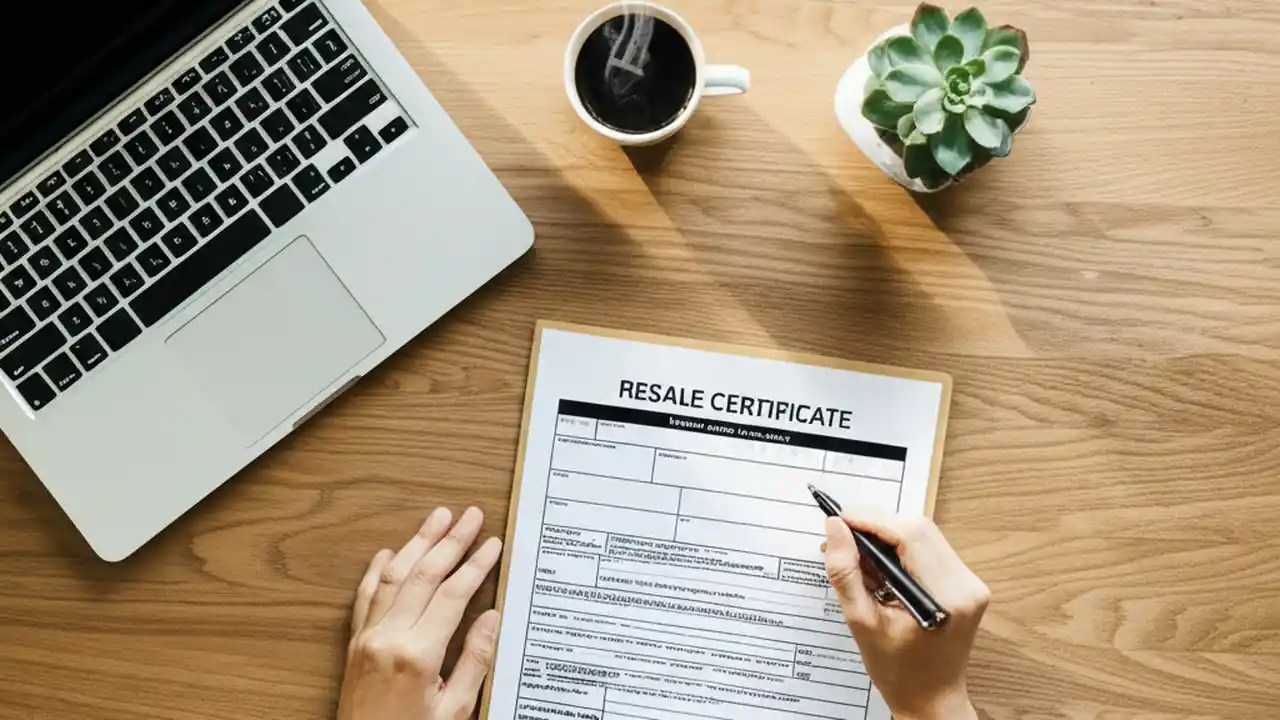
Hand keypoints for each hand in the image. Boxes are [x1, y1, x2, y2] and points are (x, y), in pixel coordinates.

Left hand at [337, 506, 503, 719]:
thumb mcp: (455, 710)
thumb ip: (474, 661)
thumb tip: (490, 618)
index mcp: (418, 654)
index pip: (453, 594)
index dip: (476, 565)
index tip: (492, 543)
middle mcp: (388, 638)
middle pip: (424, 574)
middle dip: (451, 540)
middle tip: (471, 515)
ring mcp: (367, 638)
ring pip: (394, 576)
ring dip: (418, 542)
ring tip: (437, 517)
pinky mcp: (354, 644)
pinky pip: (365, 596)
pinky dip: (378, 570)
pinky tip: (390, 551)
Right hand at [822, 510, 988, 719]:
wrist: (931, 699)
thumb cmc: (899, 672)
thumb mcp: (861, 622)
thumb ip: (846, 572)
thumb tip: (835, 529)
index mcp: (945, 597)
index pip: (909, 535)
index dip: (871, 519)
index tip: (839, 519)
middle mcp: (966, 584)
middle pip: (918, 528)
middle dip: (876, 525)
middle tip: (841, 538)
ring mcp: (970, 582)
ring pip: (924, 534)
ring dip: (887, 534)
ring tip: (856, 554)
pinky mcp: (965, 582)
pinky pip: (930, 548)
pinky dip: (901, 547)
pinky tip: (879, 565)